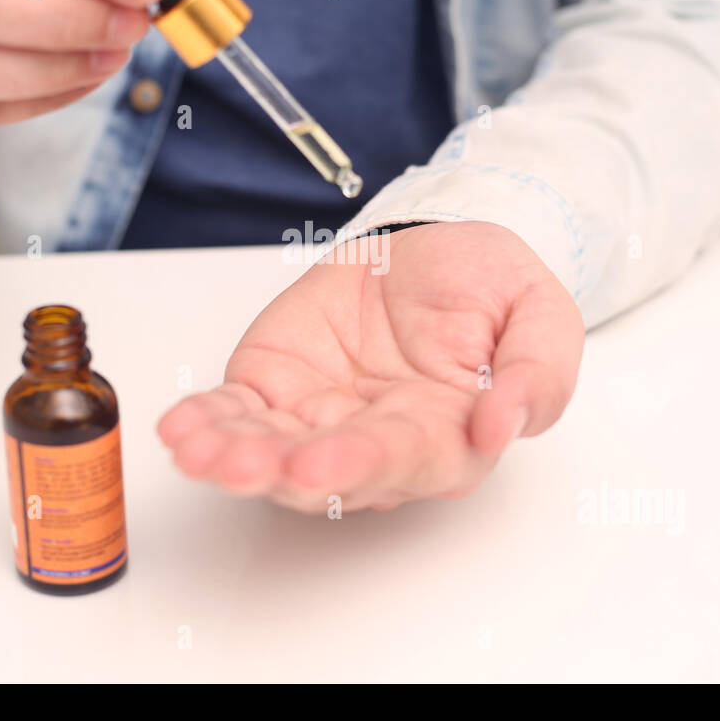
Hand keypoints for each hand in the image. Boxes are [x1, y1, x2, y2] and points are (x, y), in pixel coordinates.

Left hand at [158, 221, 584, 512]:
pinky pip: (235, 416)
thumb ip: (536, 371)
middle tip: (242, 465)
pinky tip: (179, 427)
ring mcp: (317, 423)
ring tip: (195, 449)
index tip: (321, 464)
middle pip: (325, 472)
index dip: (360, 464)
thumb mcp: (540, 312)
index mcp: (447, 436)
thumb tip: (502, 425)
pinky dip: (205, 423)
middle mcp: (375, 445)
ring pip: (270, 454)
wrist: (432, 248)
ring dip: (230, 456)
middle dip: (279, 472)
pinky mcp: (273, 391)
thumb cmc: (489, 286)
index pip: (404, 460)